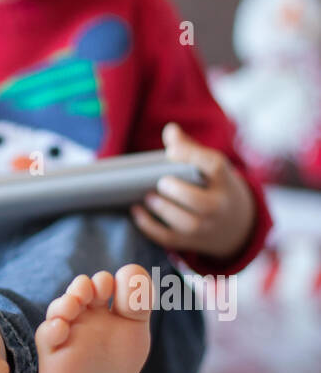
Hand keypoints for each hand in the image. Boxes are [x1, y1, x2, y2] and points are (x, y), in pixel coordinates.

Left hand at [130, 123, 255, 260]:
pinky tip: (136, 211)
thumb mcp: (210, 164)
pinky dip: (149, 227)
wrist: (235, 222)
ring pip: (188, 224)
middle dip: (179, 192)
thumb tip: (170, 130)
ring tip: (148, 196)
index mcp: (224, 179)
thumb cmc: (213, 184)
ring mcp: (207, 226)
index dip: (191, 156)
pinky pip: (170, 238)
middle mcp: (219, 205)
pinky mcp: (192, 242)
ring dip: (164, 210)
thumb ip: (190, 147)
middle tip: (161, 182)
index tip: (171, 151)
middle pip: (202, 203)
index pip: (214, 166)